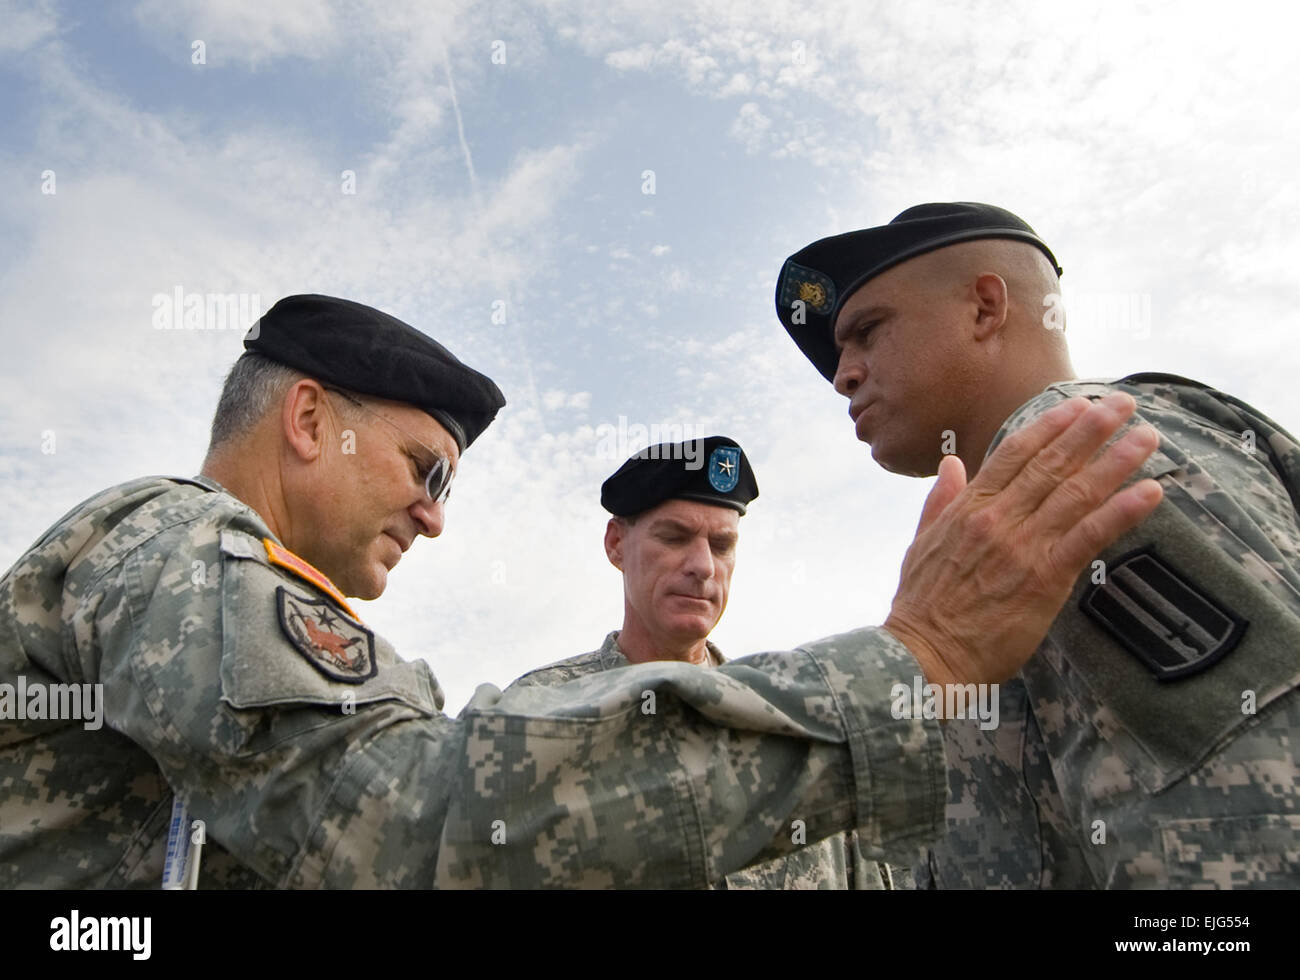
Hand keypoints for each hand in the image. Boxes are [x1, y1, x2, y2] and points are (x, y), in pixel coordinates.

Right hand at [884, 392, 1162, 687]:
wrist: (924, 656)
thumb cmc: (921, 607)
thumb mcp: (920, 543)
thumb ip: (940, 501)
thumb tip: (952, 465)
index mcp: (967, 509)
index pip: (1013, 454)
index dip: (1049, 426)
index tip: (1077, 405)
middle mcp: (998, 519)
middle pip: (1052, 464)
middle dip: (1091, 430)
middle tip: (1123, 405)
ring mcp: (1022, 546)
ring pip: (1077, 492)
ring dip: (1116, 461)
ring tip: (1146, 437)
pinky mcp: (1045, 578)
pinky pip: (1090, 536)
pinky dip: (1121, 511)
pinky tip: (1148, 492)